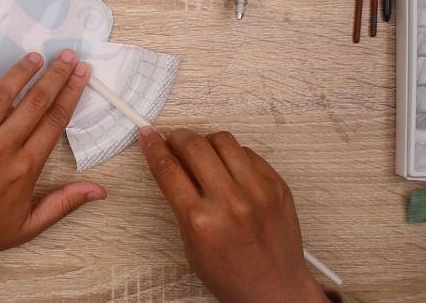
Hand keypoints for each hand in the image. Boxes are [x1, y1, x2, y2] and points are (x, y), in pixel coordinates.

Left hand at [0, 46, 104, 292]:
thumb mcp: (28, 226)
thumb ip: (64, 203)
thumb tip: (99, 191)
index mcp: (24, 169)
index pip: (55, 122)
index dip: (71, 94)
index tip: (83, 74)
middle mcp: (1, 149)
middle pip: (35, 104)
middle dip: (55, 76)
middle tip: (68, 55)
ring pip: (1, 97)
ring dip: (20, 72)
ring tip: (35, 55)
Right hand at [138, 128, 326, 302]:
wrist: (274, 288)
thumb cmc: (230, 273)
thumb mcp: (191, 241)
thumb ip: (180, 200)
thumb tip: (171, 162)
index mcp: (201, 221)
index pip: (168, 169)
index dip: (153, 147)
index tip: (148, 136)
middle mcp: (231, 202)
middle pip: (194, 145)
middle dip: (178, 138)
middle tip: (174, 141)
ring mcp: (258, 191)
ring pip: (223, 141)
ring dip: (206, 142)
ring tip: (203, 153)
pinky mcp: (277, 185)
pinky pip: (248, 153)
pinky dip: (233, 155)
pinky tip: (228, 167)